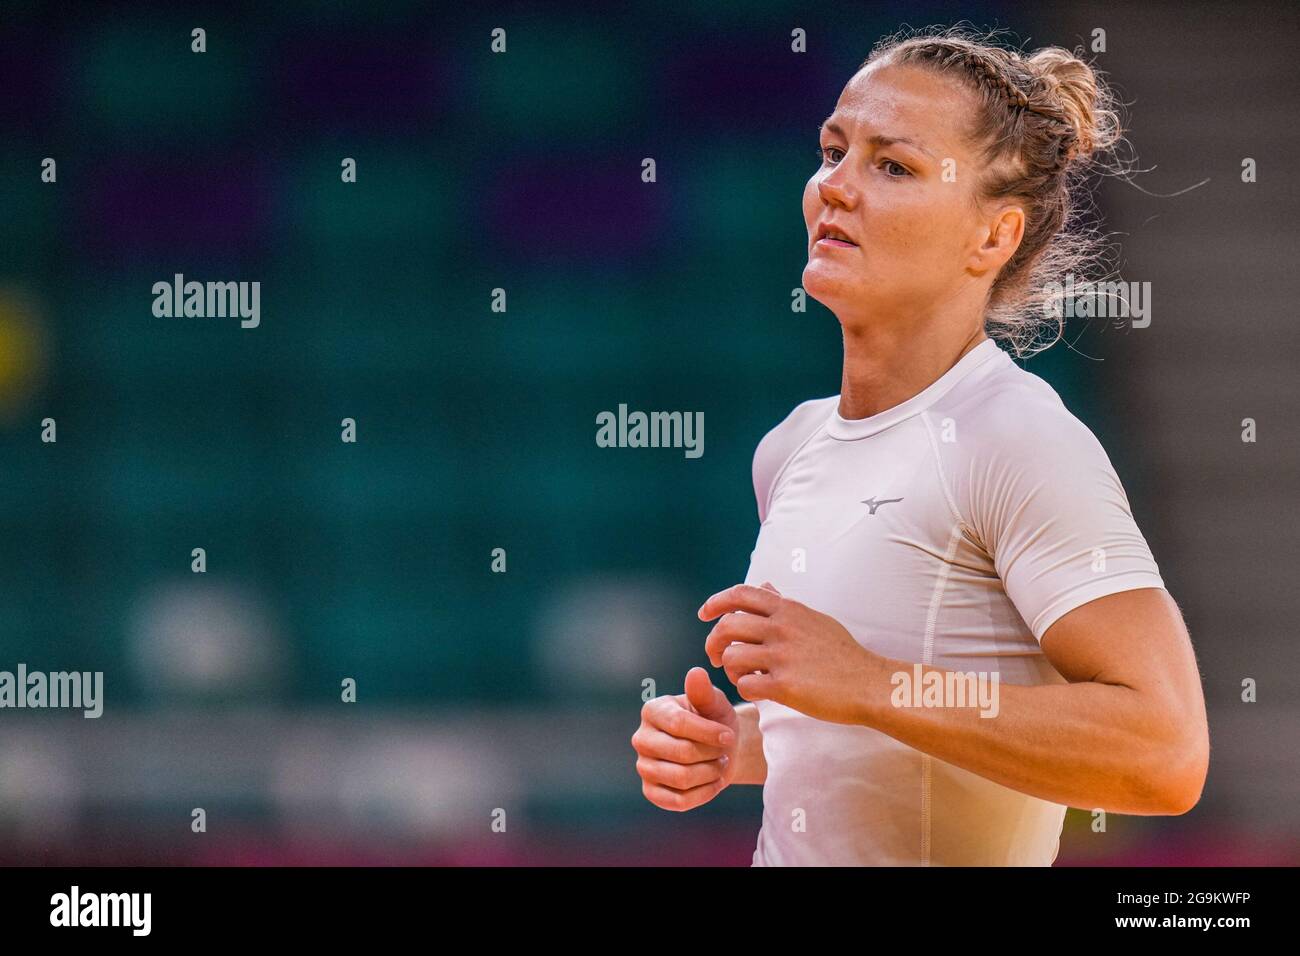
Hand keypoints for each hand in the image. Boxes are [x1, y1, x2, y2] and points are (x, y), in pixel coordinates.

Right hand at [632, 667, 738, 810]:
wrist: (719, 749)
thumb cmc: (715, 720)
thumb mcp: (715, 703)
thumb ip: (704, 692)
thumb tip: (695, 673)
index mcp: (653, 711)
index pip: (678, 724)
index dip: (708, 732)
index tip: (729, 735)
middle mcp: (641, 738)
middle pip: (681, 753)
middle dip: (711, 754)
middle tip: (723, 751)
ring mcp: (643, 766)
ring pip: (681, 778)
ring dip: (710, 773)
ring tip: (720, 764)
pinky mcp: (651, 791)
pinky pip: (677, 801)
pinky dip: (703, 793)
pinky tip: (714, 782)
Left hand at [698, 581, 878, 724]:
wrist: (869, 683)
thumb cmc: (843, 654)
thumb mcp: (815, 619)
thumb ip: (785, 604)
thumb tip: (765, 586)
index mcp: (789, 610)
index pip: (741, 594)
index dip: (716, 602)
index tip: (704, 614)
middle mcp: (783, 628)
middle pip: (727, 626)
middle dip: (713, 642)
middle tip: (716, 656)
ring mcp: (783, 656)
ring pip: (732, 656)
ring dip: (730, 669)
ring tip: (743, 676)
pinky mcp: (785, 686)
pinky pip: (745, 685)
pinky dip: (744, 689)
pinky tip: (757, 691)